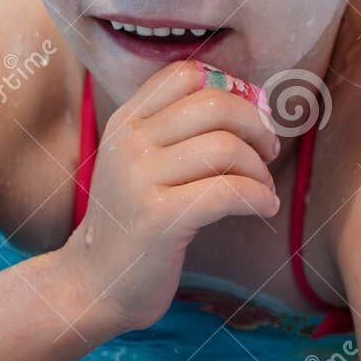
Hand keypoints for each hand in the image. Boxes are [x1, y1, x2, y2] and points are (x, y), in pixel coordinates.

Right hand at [60, 59, 281, 330]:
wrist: (91, 286)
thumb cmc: (132, 223)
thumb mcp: (140, 164)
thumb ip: (176, 131)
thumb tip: (249, 103)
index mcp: (126, 122)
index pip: (185, 74)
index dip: (232, 89)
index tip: (250, 120)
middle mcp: (129, 142)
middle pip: (215, 105)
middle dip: (256, 126)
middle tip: (268, 153)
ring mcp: (139, 179)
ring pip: (225, 147)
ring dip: (260, 169)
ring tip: (263, 190)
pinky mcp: (157, 218)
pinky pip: (227, 192)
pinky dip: (258, 197)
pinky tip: (264, 208)